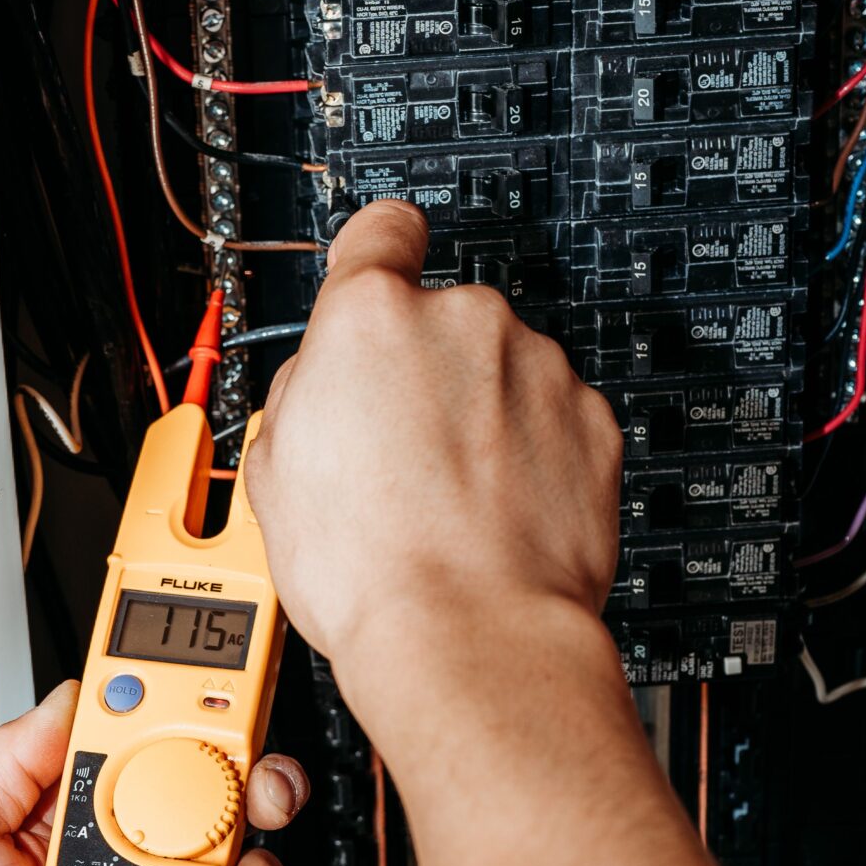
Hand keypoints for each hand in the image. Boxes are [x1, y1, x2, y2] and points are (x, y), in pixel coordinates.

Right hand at [243, 200, 623, 726]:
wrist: (468, 634)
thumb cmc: (368, 567)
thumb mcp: (273, 469)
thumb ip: (300, 392)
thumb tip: (317, 385)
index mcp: (371, 318)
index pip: (381, 231)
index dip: (378, 252)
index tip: (384, 263)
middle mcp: (463, 322)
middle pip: (440, 321)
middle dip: (424, 371)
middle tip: (399, 451)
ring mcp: (536, 368)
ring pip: (501, 371)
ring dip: (481, 415)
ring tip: (451, 498)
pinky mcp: (592, 420)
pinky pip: (553, 418)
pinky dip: (533, 452)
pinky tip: (498, 509)